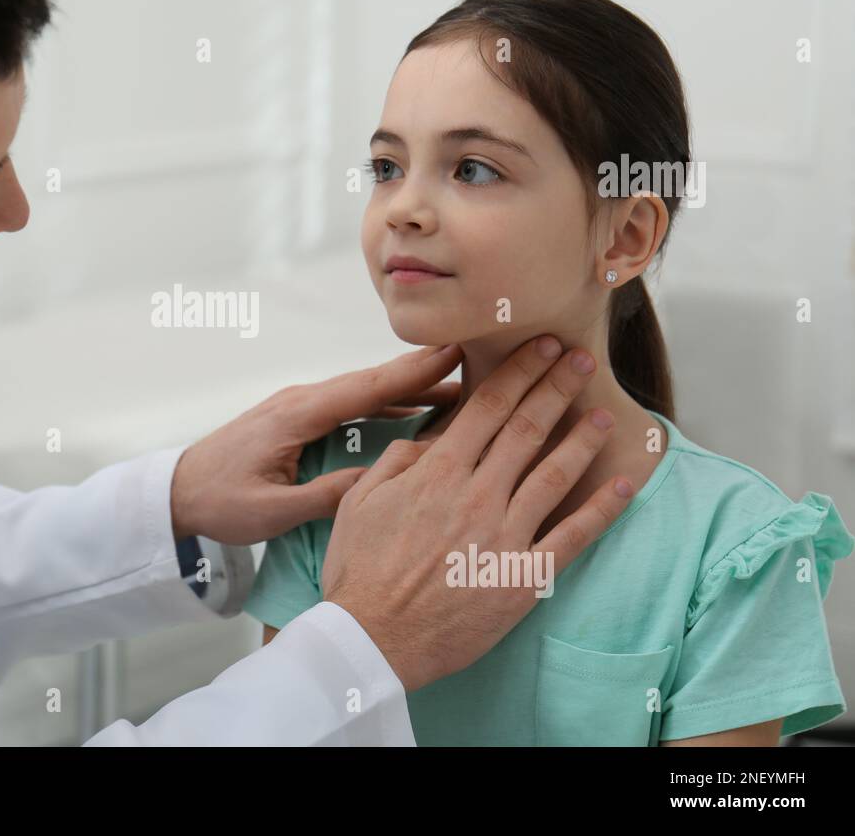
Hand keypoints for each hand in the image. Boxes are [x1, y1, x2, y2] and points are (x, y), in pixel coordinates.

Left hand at [169, 344, 462, 544]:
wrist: (177, 491)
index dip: (412, 370)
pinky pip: (351, 406)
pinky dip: (385, 405)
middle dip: (423, 372)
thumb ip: (325, 495)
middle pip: (372, 383)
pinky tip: (414, 412)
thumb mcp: (271, 510)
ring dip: (408, 389)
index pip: (365, 388)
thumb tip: (380, 480)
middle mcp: (301, 401)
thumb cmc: (219, 502)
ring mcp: (300, 407)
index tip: (453, 350)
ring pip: (364, 393)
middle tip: (474, 361)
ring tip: (459, 387)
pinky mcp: (299, 418)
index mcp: (297, 416)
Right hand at [320, 336, 633, 692]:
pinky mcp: (523, 577)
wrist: (374, 637)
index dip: (519, 372)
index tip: (542, 347)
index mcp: (436, 473)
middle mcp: (476, 495)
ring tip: (606, 414)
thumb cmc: (361, 572)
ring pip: (555, 474)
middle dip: (558, 387)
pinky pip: (573, 537)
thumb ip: (397, 461)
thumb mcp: (360, 502)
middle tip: (584, 359)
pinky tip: (624, 485)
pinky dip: (603, 509)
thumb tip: (427, 438)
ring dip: (583, 439)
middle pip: (527, 428)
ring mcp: (503, 536)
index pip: (487, 407)